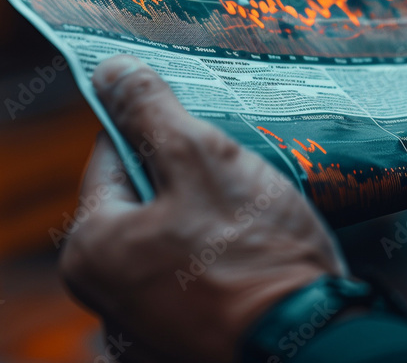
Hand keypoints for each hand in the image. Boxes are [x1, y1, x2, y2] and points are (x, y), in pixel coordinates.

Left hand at [60, 55, 347, 362]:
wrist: (314, 345)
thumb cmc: (252, 256)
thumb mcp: (200, 161)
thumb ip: (149, 111)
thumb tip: (109, 70)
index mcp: (92, 249)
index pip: (111, 156)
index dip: (158, 129)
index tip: (199, 122)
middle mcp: (105, 297)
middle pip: (144, 201)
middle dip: (187, 177)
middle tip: (233, 166)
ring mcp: (144, 328)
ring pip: (173, 239)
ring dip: (207, 217)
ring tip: (251, 207)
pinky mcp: (183, 343)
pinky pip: (195, 279)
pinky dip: (219, 259)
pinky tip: (254, 251)